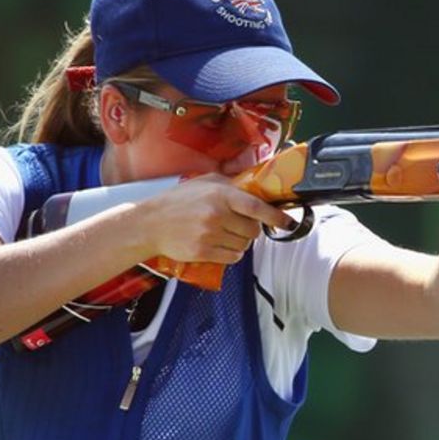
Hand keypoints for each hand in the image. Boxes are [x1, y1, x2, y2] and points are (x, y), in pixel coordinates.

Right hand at [138, 173, 296, 263]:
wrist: (150, 223)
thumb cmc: (178, 201)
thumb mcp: (204, 182)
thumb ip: (231, 183)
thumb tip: (257, 186)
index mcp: (220, 195)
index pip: (257, 207)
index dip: (276, 216)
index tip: (288, 222)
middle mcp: (217, 214)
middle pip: (253, 230)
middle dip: (251, 229)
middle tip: (239, 225)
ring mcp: (210, 235)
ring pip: (244, 245)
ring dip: (240, 241)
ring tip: (224, 233)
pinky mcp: (204, 252)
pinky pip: (233, 257)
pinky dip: (231, 253)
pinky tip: (219, 244)